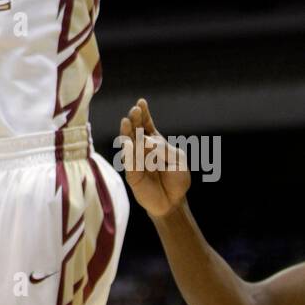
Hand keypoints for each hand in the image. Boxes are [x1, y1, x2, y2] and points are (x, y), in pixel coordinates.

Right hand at [119, 98, 190, 219]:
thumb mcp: (177, 160)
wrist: (174, 202)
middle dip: (135, 120)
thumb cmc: (177, 180)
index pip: (147, 125)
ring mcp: (136, 161)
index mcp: (155, 143)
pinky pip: (129, 163)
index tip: (141, 102)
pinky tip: (128, 144)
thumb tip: (147, 140)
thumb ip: (163, 148)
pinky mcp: (132, 174)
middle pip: (136, 131)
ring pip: (129, 144)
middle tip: (134, 110)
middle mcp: (143, 149)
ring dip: (127, 133)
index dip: (144, 114)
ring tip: (126, 122)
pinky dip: (128, 153)